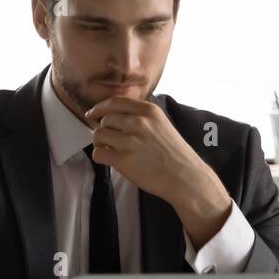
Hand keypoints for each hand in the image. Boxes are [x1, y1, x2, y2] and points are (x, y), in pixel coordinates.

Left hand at [83, 96, 231, 246]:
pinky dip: (100, 156)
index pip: (115, 101)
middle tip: (110, 140)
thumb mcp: (161, 123)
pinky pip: (98, 153)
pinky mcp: (123, 160)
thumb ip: (140, 116)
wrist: (185, 177)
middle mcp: (138, 122)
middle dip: (104, 129)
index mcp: (148, 111)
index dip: (100, 107)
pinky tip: (110, 159)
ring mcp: (130, 141)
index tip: (93, 113)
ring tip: (111, 150)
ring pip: (98, 135)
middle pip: (105, 119)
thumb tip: (112, 115)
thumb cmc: (174, 153)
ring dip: (101, 143)